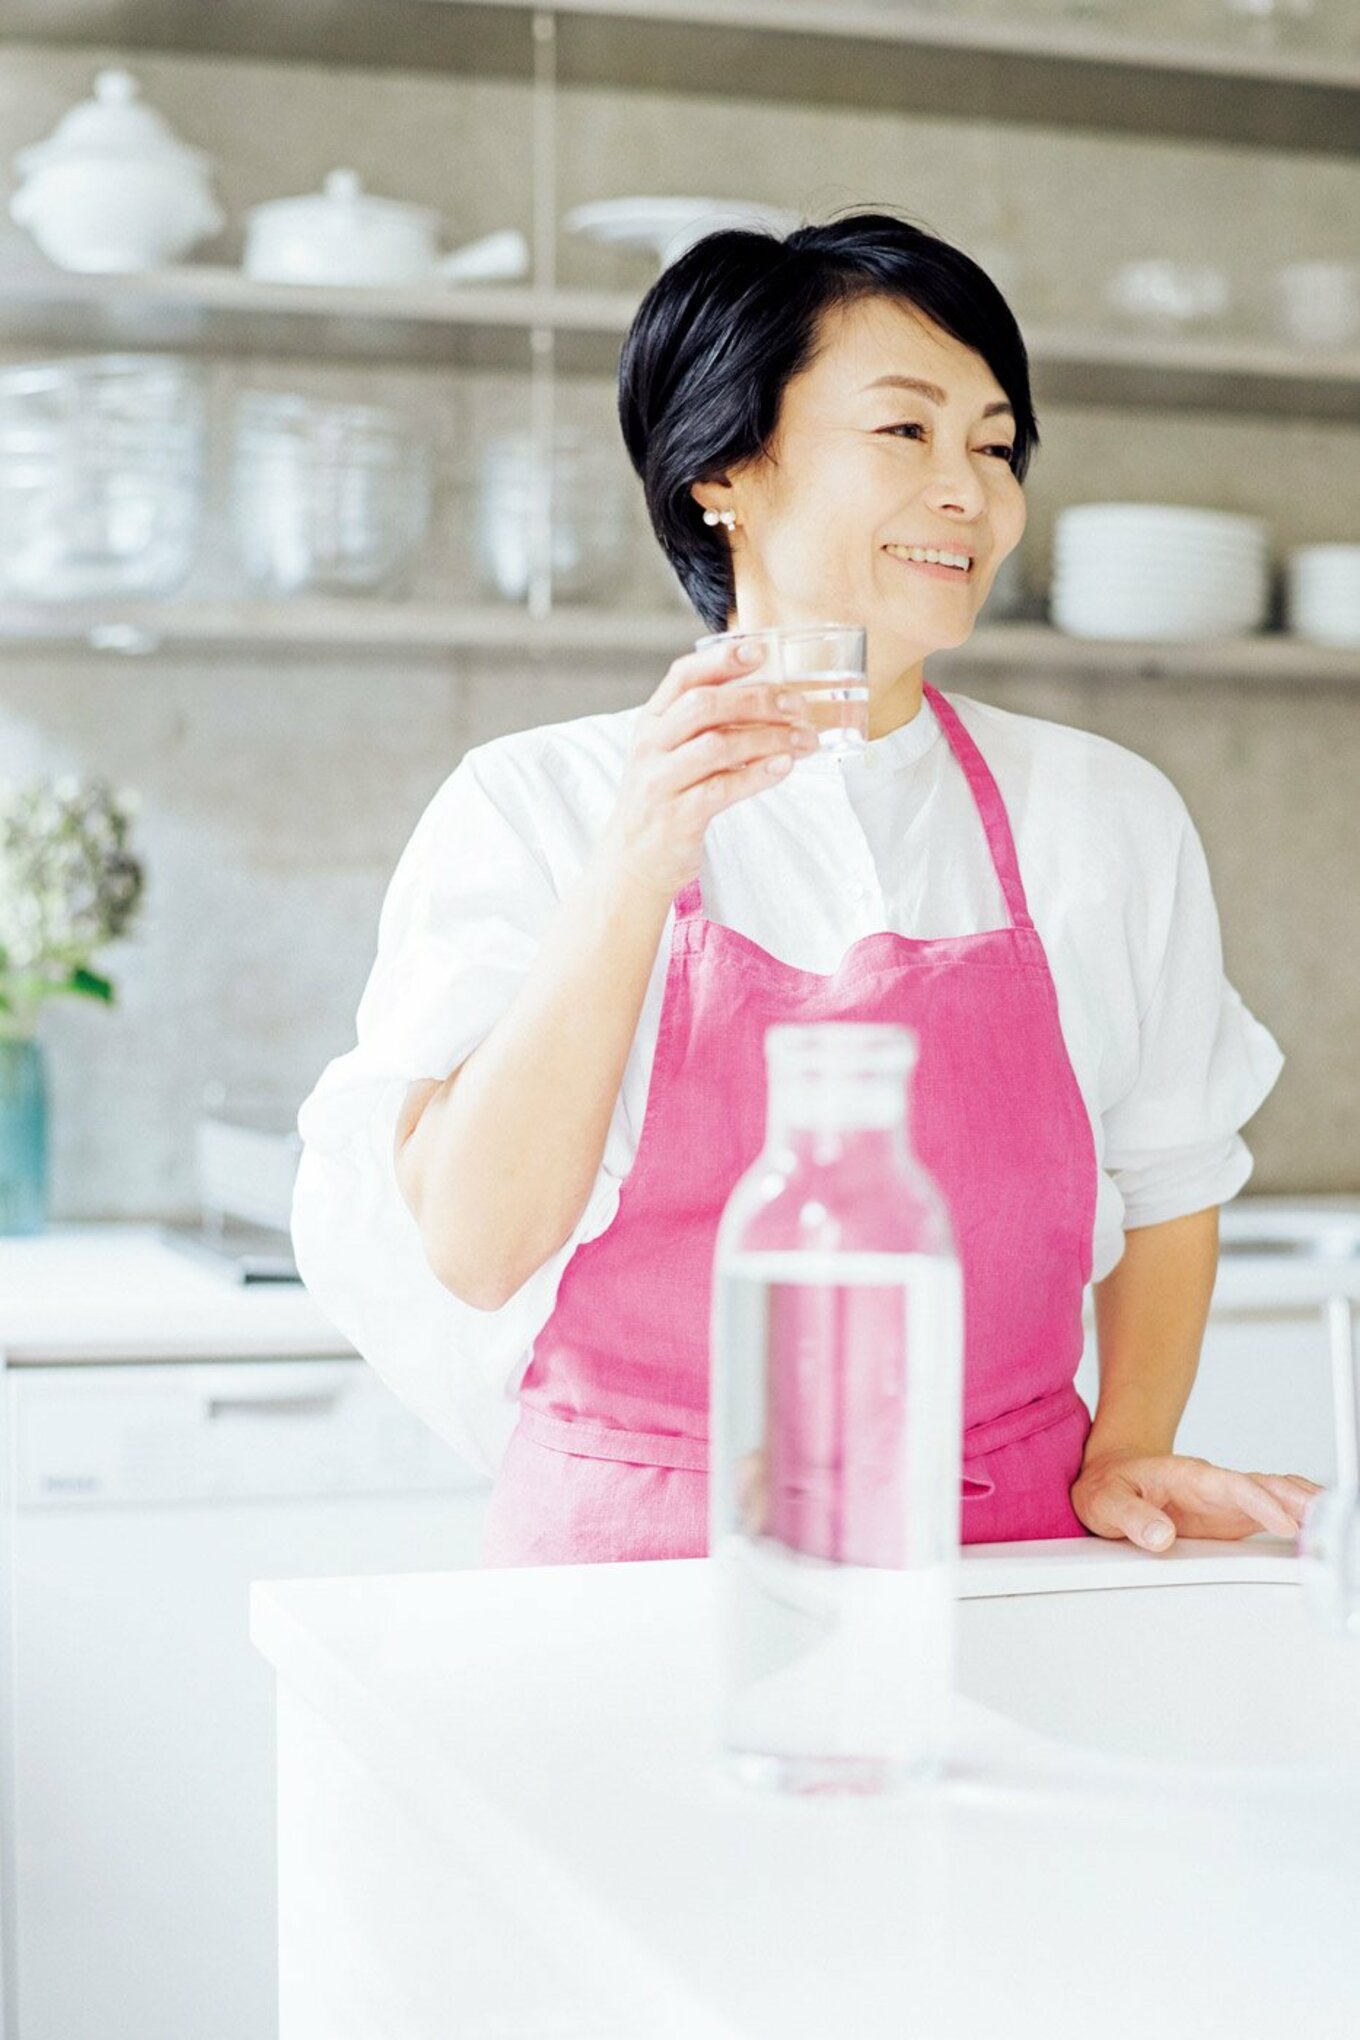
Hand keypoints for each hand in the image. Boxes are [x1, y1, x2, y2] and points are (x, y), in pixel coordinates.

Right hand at [597, 637, 817, 906]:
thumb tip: (768, 695)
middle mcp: (651, 747)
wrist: (634, 861)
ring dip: (769, 738)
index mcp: (651, 722)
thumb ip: (706, 724)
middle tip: (797, 704)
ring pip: (718, 746)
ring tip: (805, 739)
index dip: (722, 659)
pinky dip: (757, 775)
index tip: (760, 650)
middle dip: (757, 699)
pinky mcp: (677, 817)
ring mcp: (660, 782)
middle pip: (705, 706)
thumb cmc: (665, 799)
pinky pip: (722, 788)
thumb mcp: (671, 752)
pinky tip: (784, 767)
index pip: (683, 676)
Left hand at [1070, 1446, 1324, 1552]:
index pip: (1231, 1486)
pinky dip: (1300, 1517)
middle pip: (1266, 1486)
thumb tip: (1159, 1537)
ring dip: (1306, 1507)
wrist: (1111, 1473)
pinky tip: (1319, 1529)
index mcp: (1187, 1476)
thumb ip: (1131, 1518)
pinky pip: (1274, 1511)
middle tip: (1329, 1523)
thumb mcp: (1106, 1501)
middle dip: (1299, 1503)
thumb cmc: (1108, 1485)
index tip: (1284, 1523)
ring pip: (1276, 1495)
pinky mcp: (1232, 1515)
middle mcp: (1214, 1485)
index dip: (1260, 1503)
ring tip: (1337, 1525)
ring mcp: (1226, 1500)